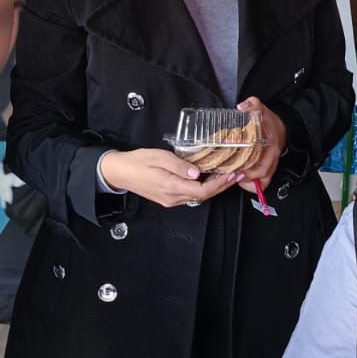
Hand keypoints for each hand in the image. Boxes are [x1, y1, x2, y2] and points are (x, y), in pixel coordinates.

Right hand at [100, 148, 238, 208]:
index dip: (220, 184)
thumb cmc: (137, 161)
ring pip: (197, 196)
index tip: (232, 174)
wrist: (119, 172)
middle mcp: (172, 197)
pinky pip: (190, 195)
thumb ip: (179, 165)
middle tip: (237, 174)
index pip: (201, 190)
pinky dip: (203, 188)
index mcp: (170, 186)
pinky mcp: (168, 198)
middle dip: (222, 186)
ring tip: (227, 175)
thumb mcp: (158, 157)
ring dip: (214, 187)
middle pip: (203, 195)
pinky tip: (209, 178)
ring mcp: (170, 200)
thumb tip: (198, 172)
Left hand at [234, 97, 285, 193]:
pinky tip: (240, 178)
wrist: (282, 129)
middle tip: (230, 174)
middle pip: (261, 176)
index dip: (247, 167)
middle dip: (245, 178)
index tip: (233, 166)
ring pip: (262, 182)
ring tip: (233, 178)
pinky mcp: (267, 170)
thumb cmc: (270, 122)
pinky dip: (250, 184)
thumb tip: (242, 106)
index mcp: (271, 147)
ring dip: (248, 183)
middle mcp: (272, 159)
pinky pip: (260, 183)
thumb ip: (253, 104)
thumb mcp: (262, 110)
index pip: (261, 163)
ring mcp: (270, 166)